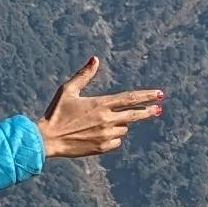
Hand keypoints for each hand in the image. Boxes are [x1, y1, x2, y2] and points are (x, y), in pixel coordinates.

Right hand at [37, 56, 163, 160]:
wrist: (48, 139)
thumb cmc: (56, 112)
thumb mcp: (68, 90)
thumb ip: (84, 75)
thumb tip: (95, 59)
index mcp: (100, 104)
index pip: (130, 98)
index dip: (147, 96)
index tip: (160, 95)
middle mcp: (106, 120)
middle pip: (135, 115)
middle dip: (148, 111)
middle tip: (159, 109)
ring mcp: (105, 135)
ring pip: (123, 128)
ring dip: (119, 124)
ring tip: (100, 123)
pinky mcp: (102, 148)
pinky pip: (116, 141)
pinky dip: (112, 137)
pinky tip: (98, 134)